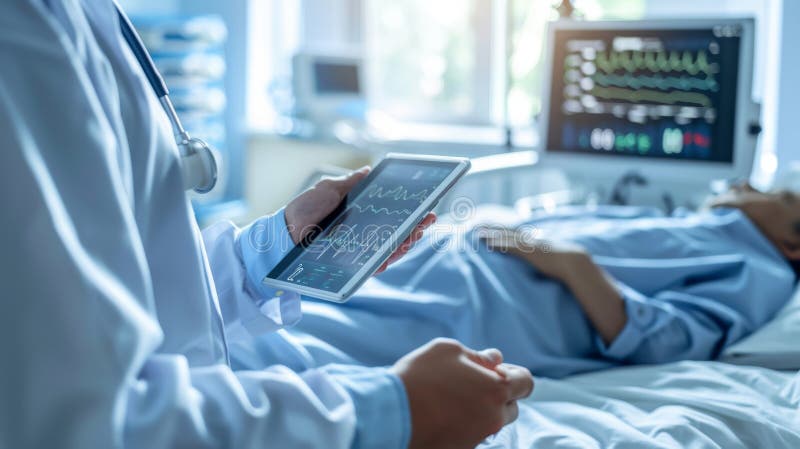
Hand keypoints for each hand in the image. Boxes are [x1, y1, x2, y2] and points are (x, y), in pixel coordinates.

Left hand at [284, 167, 435, 273]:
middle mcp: (363, 237)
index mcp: (361, 218)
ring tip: (417, 233)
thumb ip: (349, 183)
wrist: (282, 234)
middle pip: (396, 234)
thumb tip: (368, 170)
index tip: (425, 206)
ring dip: (406, 243)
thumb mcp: (327, 190)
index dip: (409, 213)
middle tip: (428, 219)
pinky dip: (386, 259)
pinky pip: (373, 267)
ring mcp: (358, 253)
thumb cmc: (303, 210)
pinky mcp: (350, 268)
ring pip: (389, 251)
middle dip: (415, 228)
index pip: (391, 216)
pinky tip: (396, 250)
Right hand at [393, 338, 533, 448]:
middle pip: (511, 406)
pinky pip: (473, 435)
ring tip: (455, 400)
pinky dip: (465, 424)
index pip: (525, 382)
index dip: (512, 373)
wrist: (391, 413)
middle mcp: (494, 417)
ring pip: (492, 422)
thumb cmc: (420, 375)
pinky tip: (443, 414)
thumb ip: (477, 355)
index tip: (493, 370)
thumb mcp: (448, 350)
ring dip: (483, 410)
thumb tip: (494, 359)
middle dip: (498, 394)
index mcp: (497, 389)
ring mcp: (478, 437)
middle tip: (471, 384)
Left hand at [478, 226, 588, 282]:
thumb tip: (546, 263)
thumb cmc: (568, 265)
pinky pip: (510, 247)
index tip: (493, 228)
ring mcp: (530, 246)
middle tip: (479, 226)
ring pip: (506, 238)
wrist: (576, 263)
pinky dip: (499, 244)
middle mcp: (532, 240)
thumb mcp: (556, 259)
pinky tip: (489, 244)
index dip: (504, 231)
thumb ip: (548, 258)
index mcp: (537, 241)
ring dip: (492, 235)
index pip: (517, 234)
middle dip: (493, 229)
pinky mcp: (529, 253)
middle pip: (508, 232)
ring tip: (478, 234)